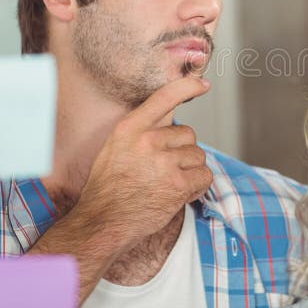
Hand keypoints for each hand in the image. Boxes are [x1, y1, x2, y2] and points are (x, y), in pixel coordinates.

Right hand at [72, 76, 212, 247]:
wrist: (102, 223)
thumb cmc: (109, 187)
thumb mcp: (115, 148)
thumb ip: (142, 132)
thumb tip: (172, 121)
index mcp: (129, 128)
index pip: (164, 97)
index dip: (187, 86)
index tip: (203, 84)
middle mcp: (147, 141)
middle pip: (187, 134)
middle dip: (181, 151)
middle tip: (162, 170)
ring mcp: (164, 162)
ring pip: (197, 155)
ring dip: (189, 170)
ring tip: (166, 184)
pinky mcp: (178, 184)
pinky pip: (204, 175)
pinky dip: (197, 186)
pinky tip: (178, 194)